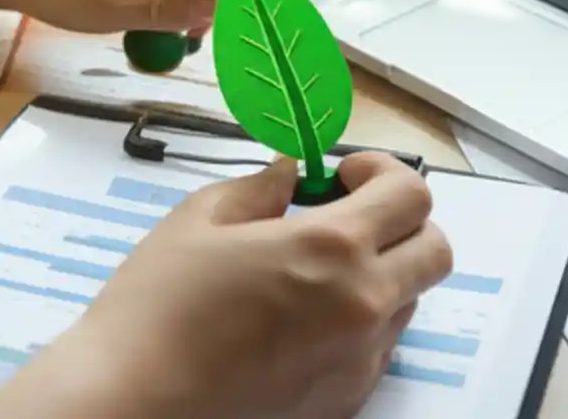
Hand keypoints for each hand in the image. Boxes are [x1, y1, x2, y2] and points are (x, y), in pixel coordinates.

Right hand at [0, 152, 452, 418]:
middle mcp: (363, 304)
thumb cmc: (155, 308)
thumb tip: (290, 177)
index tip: (344, 175)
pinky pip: (379, 347)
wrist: (134, 402)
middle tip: (349, 216)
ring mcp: (360, 358)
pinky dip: (360, 321)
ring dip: (381, 272)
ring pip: (408, 299)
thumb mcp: (198, 221)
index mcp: (331, 248)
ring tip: (315, 271)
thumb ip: (258, 189)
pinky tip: (302, 319)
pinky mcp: (346, 399)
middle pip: (434, 250)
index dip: (383, 172)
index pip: (411, 195)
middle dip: (402, 222)